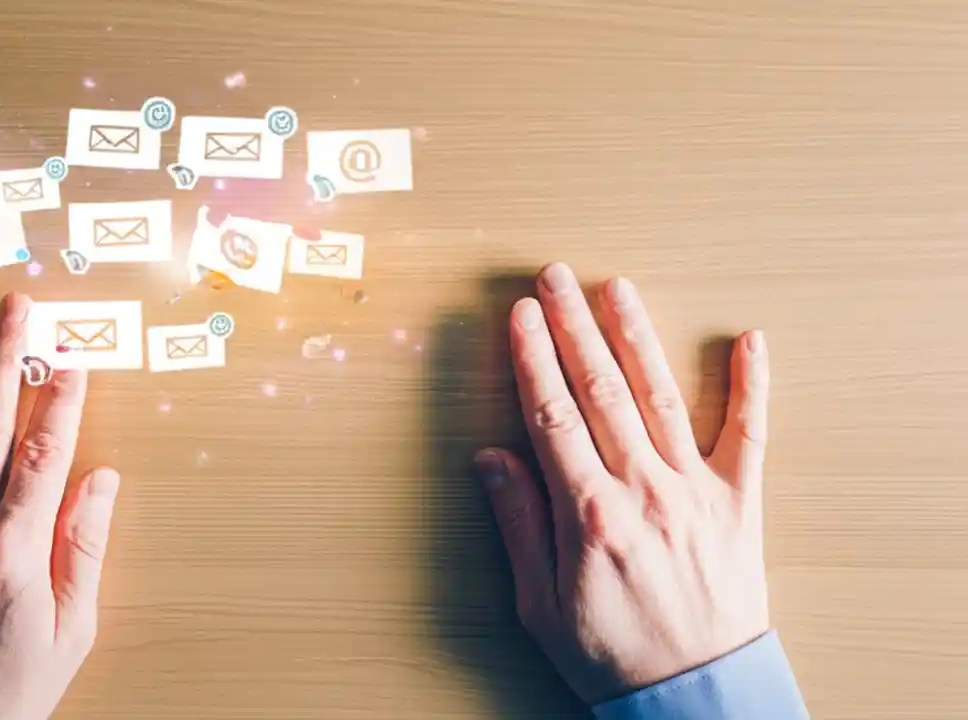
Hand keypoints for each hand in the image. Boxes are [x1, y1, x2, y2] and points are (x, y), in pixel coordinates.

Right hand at [476, 263, 770, 703]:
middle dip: (572, 327)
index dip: (533, 358)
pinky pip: (750, 433)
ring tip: (615, 289)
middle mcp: (644, 491)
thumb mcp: (540, 604)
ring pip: (660, 396)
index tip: (518, 315)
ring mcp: (696, 491)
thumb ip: (519, 523)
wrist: (696, 695)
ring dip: (635, 336)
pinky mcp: (739, 502)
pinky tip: (749, 339)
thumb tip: (491, 457)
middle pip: (600, 390)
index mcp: (590, 515)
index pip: (552, 415)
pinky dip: (752, 384)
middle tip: (554, 278)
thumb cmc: (613, 656)